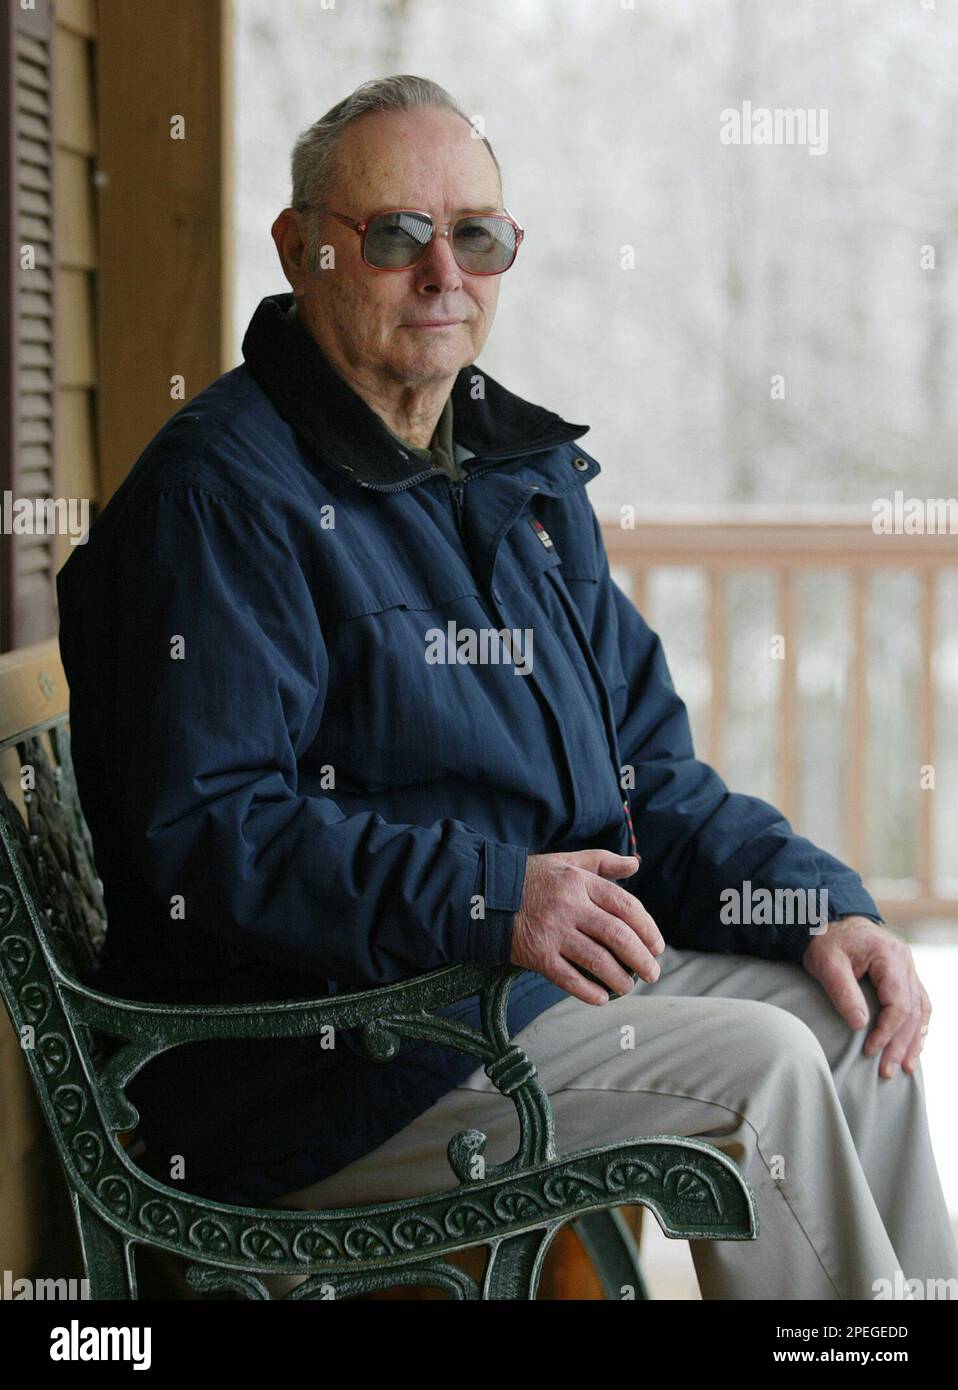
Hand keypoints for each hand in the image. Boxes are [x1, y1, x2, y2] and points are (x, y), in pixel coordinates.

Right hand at [509, 849, 664, 1004]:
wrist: (485, 895)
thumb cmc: (532, 879)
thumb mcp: (567, 862)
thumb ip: (603, 862)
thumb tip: (636, 864)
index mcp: (580, 882)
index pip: (625, 906)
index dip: (647, 928)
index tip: (658, 946)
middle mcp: (569, 906)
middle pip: (617, 935)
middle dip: (641, 958)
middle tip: (653, 973)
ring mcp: (553, 932)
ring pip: (596, 960)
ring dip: (619, 978)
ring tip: (629, 987)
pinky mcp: (537, 955)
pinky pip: (568, 978)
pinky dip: (588, 991)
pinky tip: (602, 998)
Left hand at [801, 916, 930, 1078]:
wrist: (828, 919)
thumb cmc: (825, 940)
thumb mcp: (826, 962)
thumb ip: (843, 992)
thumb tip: (860, 1025)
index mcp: (890, 956)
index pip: (898, 1003)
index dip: (886, 1031)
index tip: (870, 1051)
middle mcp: (905, 961)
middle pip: (912, 1011)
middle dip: (900, 1044)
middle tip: (887, 1071)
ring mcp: (907, 967)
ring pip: (920, 1009)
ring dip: (914, 1040)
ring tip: (905, 1066)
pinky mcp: (902, 974)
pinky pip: (918, 1003)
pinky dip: (917, 1026)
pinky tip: (912, 1045)